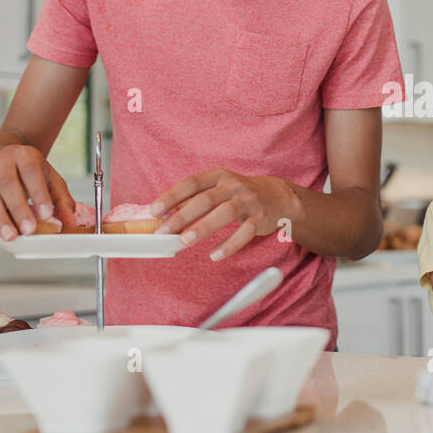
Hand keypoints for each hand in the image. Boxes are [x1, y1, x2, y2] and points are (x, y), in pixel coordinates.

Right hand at [0, 145, 75, 239]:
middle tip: (29, 230)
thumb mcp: (50, 178)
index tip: (47, 214)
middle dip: (19, 210)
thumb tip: (70, 222)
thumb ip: (62, 199)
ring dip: (0, 218)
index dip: (39, 194)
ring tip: (10, 236)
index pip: (31, 172)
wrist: (2, 155)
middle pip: (8, 185)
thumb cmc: (29, 171)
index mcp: (25, 155)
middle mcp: (2, 161)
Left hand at [150, 169, 302, 260]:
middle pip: (205, 199)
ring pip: (224, 213)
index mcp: (218, 176)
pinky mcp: (260, 217)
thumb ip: (195, 200)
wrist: (278, 196)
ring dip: (203, 227)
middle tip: (164, 232)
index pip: (191, 184)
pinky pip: (245, 232)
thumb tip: (164, 216)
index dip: (172, 196)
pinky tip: (215, 255)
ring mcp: (249, 201)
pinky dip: (230, 245)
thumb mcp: (219, 189)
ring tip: (185, 242)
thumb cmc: (240, 195)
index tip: (154, 210)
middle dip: (182, 216)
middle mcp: (233, 186)